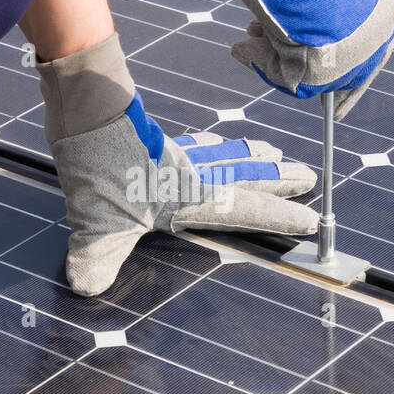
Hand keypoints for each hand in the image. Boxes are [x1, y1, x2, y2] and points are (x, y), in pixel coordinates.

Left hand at [51, 93, 317, 295]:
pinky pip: (196, 145)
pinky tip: (213, 144)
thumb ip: (96, 256)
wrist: (86, 109)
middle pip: (245, 176)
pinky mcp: (155, 140)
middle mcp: (190, 175)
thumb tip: (84, 285)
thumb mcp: (96, 223)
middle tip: (308, 177)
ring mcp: (174, 155)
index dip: (278, 215)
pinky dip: (213, 146)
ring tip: (272, 155)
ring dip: (251, 158)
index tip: (309, 219)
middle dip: (278, 181)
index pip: (244, 209)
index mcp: (189, 197)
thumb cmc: (97, 166)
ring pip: (225, 156)